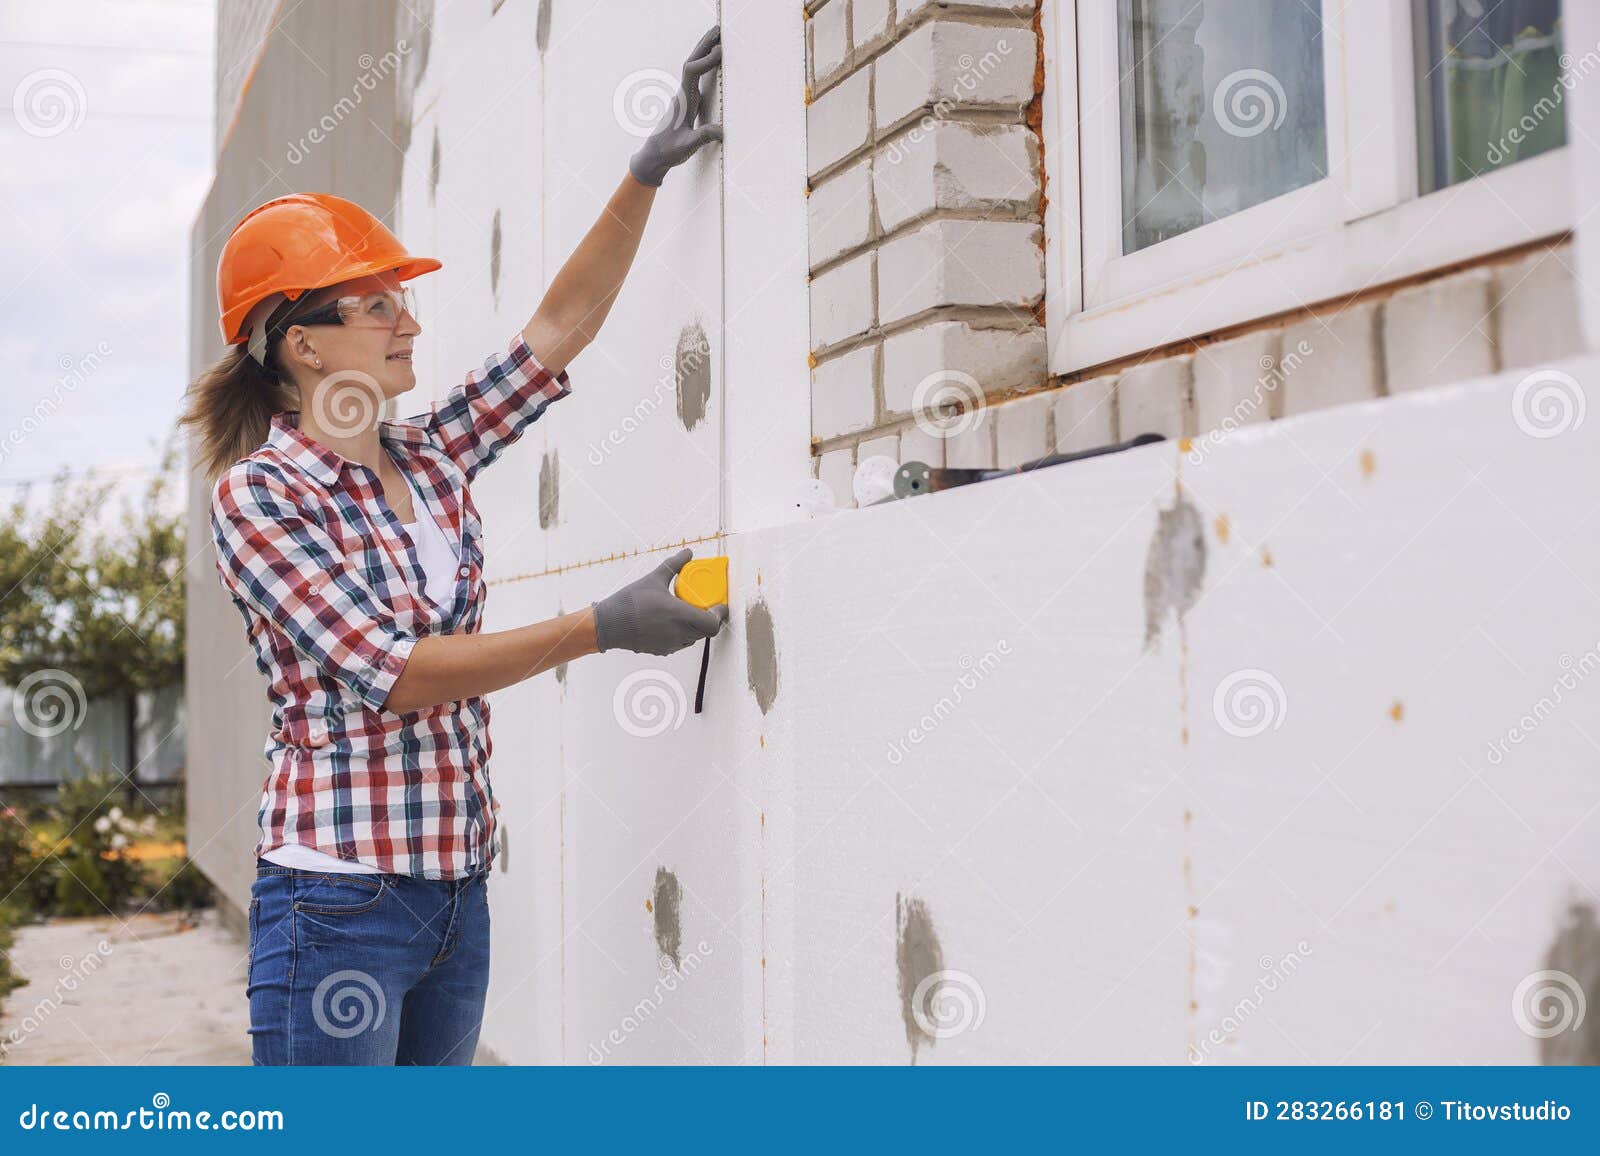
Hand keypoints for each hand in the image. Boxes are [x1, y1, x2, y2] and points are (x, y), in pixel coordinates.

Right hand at [592, 548, 728, 655]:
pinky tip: (674, 622)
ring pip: (694, 638)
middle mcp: (677, 633)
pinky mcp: (662, 650)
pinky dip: (684, 634)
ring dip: (697, 627)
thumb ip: (674, 564)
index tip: (720, 605)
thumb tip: (688, 552)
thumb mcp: (653, 578)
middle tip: (707, 605)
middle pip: (706, 631)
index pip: (712, 623)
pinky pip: (681, 643)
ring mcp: (670, 644)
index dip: (720, 614)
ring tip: (690, 612)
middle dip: (710, 618)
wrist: (608, 624)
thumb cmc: (629, 602)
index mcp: (678, 615)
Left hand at [628, 25, 723, 187]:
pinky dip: (704, 64)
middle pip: (691, 61)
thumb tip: (722, 130)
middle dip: (704, 45)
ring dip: (704, 51)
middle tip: (719, 29)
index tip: (720, 52)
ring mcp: (684, 96)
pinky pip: (696, 76)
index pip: (691, 71)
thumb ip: (702, 137)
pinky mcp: (687, 101)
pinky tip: (712, 60)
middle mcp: (682, 94)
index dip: (705, 60)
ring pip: (693, 66)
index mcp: (682, 100)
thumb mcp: (687, 146)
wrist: (654, 156)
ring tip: (718, 37)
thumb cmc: (668, 151)